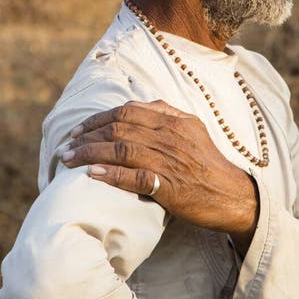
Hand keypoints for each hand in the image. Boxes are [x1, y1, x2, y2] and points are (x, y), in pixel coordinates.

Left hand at [62, 99, 258, 247]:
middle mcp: (169, 136)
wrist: (231, 194)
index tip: (78, 129)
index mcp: (173, 120)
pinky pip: (134, 177)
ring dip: (90, 154)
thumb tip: (142, 104)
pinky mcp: (169, 187)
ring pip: (121, 150)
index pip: (126, 111)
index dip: (98, 118)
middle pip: (119, 128)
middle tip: (67, 146)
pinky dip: (110, 175)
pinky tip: (91, 176)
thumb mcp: (193, 128)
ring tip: (69, 160)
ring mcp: (169, 161)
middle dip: (87, 136)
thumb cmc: (208, 162)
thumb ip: (167, 113)